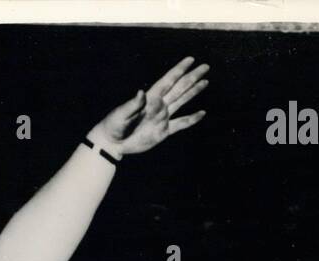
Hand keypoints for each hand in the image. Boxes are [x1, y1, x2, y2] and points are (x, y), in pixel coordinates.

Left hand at [90, 57, 208, 157]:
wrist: (113, 143)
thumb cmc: (114, 125)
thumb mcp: (122, 114)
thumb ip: (133, 104)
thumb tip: (141, 93)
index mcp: (150, 98)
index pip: (168, 80)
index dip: (179, 70)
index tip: (191, 59)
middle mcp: (159, 105)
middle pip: (179, 88)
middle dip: (192, 77)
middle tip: (205, 67)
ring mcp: (162, 118)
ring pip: (182, 101)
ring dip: (193, 92)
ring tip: (205, 82)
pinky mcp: (163, 132)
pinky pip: (181, 124)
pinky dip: (192, 119)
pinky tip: (201, 113)